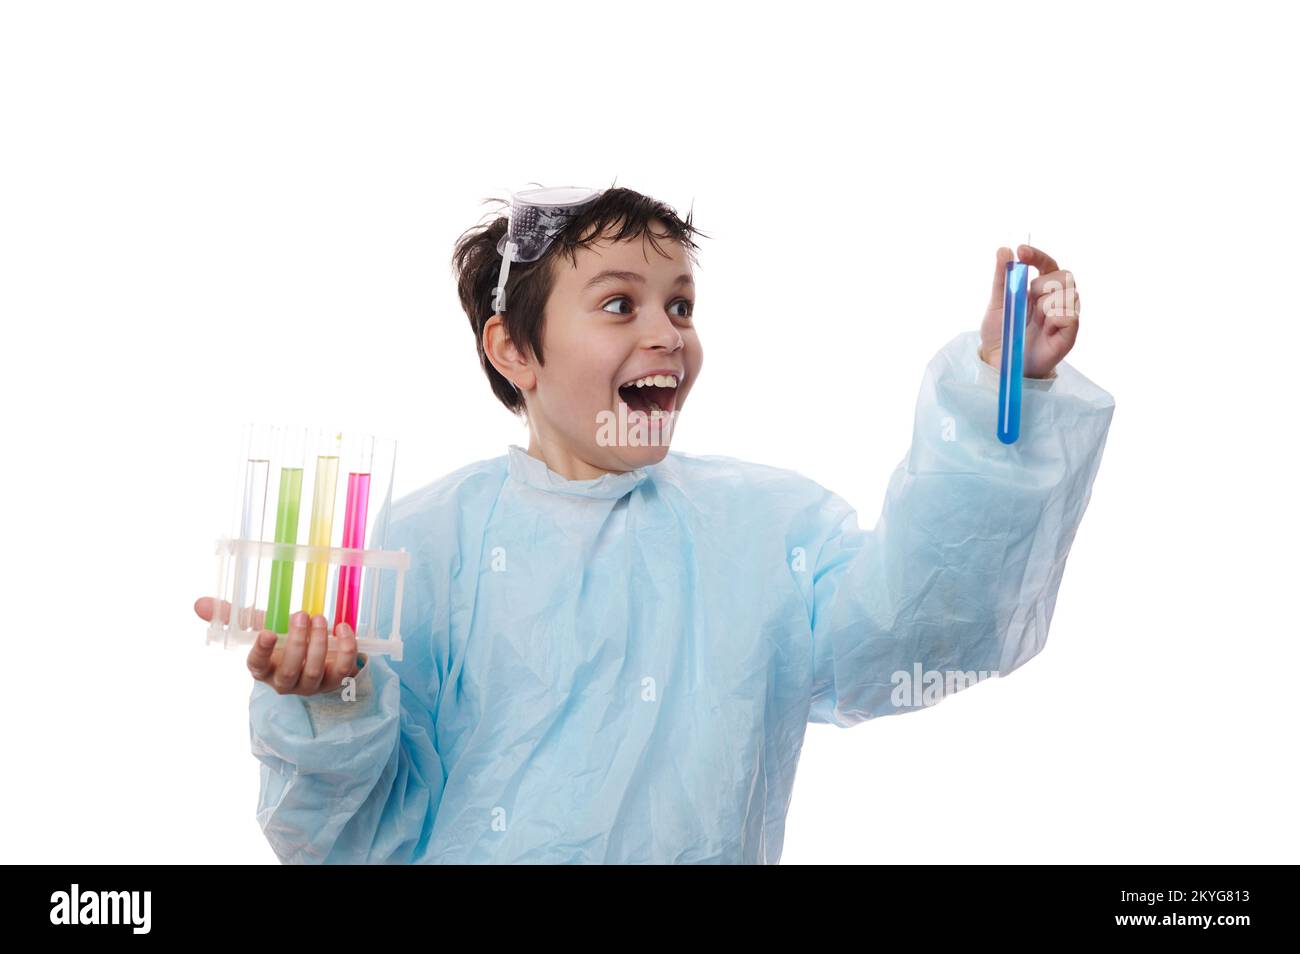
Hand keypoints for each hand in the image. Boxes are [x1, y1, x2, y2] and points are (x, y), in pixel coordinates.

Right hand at [193, 596, 364, 695]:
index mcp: (263, 669)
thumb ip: (233, 615)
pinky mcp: (336, 680)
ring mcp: (312, 684)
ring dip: (319, 644)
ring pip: (314, 671)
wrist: (315, 653)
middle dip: (296, 643)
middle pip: (289, 671)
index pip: (257, 666)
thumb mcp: (261, 624)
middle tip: (301, 615)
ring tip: (320, 618)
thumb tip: (199, 604)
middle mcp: (286, 681)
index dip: (261, 651)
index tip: (266, 632)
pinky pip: (344, 669)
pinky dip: (347, 649)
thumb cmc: (282, 639)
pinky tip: (343, 628)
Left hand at [979, 244, 1080, 378]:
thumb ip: (1001, 278)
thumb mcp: (996, 304)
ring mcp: (1065, 315)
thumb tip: (1004, 249)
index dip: (1036, 255)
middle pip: (1065, 274)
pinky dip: (1054, 319)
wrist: (1001, 362)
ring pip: (1068, 293)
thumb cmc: (1001, 333)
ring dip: (1046, 304)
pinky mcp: (1069, 333)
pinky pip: (1070, 315)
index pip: (1047, 263)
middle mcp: (1056, 299)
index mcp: (1040, 288)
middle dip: (1044, 283)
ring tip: (1035, 320)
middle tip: (1030, 299)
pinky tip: (1045, 329)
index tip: (1021, 251)